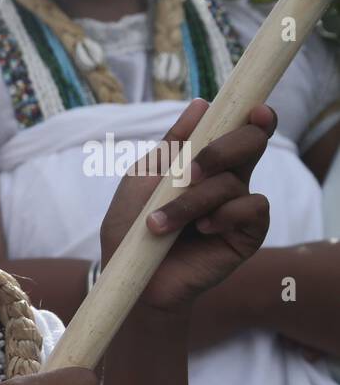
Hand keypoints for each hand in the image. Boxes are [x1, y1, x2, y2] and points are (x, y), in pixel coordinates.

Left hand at [100, 99, 272, 312]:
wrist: (131, 278)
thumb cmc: (131, 229)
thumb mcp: (141, 181)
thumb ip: (170, 146)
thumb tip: (200, 105)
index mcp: (205, 163)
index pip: (239, 131)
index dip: (253, 117)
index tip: (253, 110)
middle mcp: (227, 180)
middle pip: (251, 143)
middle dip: (222, 149)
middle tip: (191, 171)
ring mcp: (238, 208)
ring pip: (234, 181)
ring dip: (193, 200)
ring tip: (161, 224)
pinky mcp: (247, 235)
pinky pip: (252, 208)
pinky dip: (224, 214)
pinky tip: (202, 229)